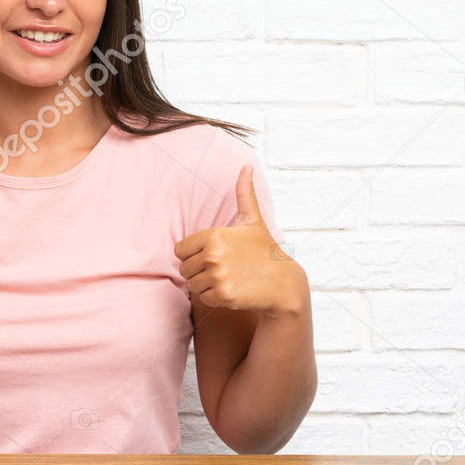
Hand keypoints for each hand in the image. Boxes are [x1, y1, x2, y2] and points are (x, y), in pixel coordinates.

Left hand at [175, 165, 304, 313]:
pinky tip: (232, 290)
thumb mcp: (254, 221)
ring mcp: (218, 276)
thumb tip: (247, 166)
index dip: (194, 254)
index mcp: (215, 235)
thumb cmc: (265, 250)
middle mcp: (214, 254)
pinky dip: (214, 297)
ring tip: (227, 279)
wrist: (283, 283)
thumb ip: (244, 194)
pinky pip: (203, 298)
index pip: (180, 250)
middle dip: (199, 271)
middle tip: (222, 270)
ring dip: (206, 285)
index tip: (212, 255)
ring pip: (192, 284)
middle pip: (184, 269)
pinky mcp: (223, 295)